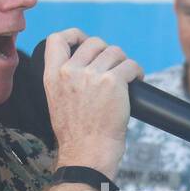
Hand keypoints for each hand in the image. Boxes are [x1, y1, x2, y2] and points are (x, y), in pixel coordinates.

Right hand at [45, 28, 140, 175]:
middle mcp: (69, 72)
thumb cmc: (77, 137)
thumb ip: (66, 81)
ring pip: (115, 52)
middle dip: (107, 52)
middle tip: (113, 69)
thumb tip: (87, 65)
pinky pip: (131, 65)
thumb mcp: (58, 103)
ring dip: (124, 63)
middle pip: (94, 42)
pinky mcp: (113, 82)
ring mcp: (91, 75)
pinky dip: (137, 72)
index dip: (75, 35)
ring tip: (127, 79)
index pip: (57, 39)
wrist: (87, 156)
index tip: (85, 43)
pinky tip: (137, 82)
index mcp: (52, 77)